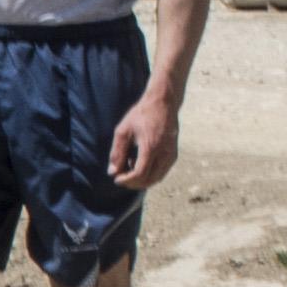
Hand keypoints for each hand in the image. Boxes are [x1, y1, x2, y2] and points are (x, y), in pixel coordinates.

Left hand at [106, 79, 186, 195]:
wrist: (163, 102)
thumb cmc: (141, 115)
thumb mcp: (123, 131)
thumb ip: (117, 153)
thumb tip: (112, 172)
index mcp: (151, 147)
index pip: (140, 174)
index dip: (127, 180)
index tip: (116, 179)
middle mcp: (164, 153)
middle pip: (149, 180)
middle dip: (133, 183)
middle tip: (121, 177)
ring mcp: (171, 154)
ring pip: (157, 178)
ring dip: (142, 180)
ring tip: (129, 169)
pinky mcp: (173, 154)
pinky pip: (162, 172)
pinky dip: (150, 174)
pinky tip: (140, 163)